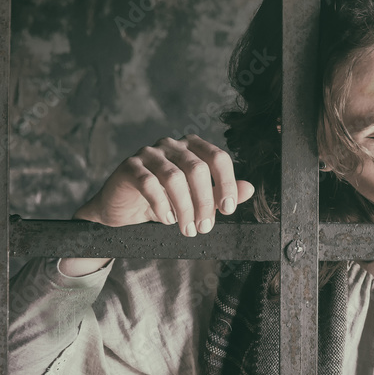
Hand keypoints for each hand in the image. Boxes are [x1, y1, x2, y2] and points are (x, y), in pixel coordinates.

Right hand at [75, 134, 254, 236]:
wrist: (123, 211)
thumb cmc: (164, 202)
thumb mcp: (196, 200)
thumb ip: (221, 193)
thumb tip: (250, 189)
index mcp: (193, 147)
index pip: (218, 157)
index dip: (227, 183)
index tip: (228, 209)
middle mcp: (172, 145)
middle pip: (198, 168)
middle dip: (205, 202)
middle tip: (205, 227)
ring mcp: (149, 153)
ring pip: (174, 177)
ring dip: (184, 208)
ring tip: (187, 229)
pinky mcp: (129, 166)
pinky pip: (149, 184)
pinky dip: (162, 205)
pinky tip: (167, 219)